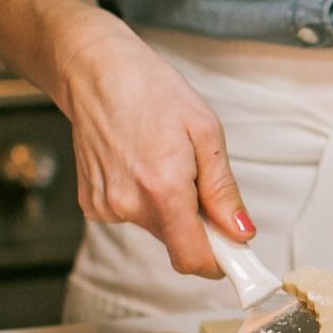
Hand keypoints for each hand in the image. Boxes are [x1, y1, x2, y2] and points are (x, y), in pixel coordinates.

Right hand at [56, 19, 252, 276]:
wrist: (95, 71)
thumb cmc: (152, 92)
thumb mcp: (206, 132)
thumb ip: (223, 191)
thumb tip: (241, 233)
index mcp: (163, 189)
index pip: (193, 259)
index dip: (218, 261)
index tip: (234, 251)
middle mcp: (129, 204)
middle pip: (177, 243)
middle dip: (197, 224)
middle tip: (198, 180)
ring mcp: (105, 206)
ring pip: (155, 228)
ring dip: (169, 208)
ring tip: (163, 161)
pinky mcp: (91, 203)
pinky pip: (131, 215)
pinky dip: (143, 199)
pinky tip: (139, 163)